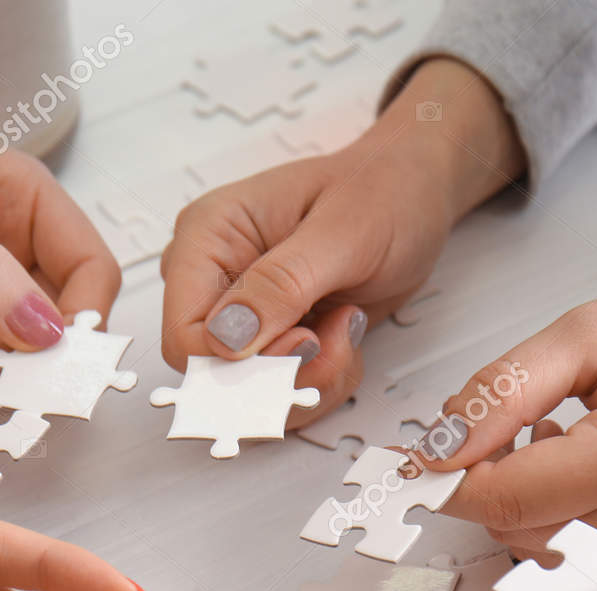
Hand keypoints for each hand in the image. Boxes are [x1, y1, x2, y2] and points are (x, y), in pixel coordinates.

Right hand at [160, 59, 523, 419]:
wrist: (413, 194)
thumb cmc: (382, 192)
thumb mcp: (340, 234)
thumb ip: (281, 286)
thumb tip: (226, 338)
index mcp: (208, 236)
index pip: (183, 333)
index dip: (239, 361)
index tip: (302, 342)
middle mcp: (217, 280)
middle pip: (217, 374)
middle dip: (285, 374)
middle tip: (336, 337)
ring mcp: (245, 314)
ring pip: (253, 393)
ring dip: (312, 379)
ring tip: (347, 326)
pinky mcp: (274, 338)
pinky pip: (284, 390)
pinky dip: (323, 379)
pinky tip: (345, 334)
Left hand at [420, 243, 596, 554]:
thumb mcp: (588, 333)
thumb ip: (502, 391)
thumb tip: (437, 448)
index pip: (502, 498)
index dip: (455, 475)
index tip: (440, 449)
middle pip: (519, 529)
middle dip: (501, 478)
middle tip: (536, 419)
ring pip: (549, 543)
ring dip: (540, 495)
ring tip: (582, 434)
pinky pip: (586, 549)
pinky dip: (573, 513)